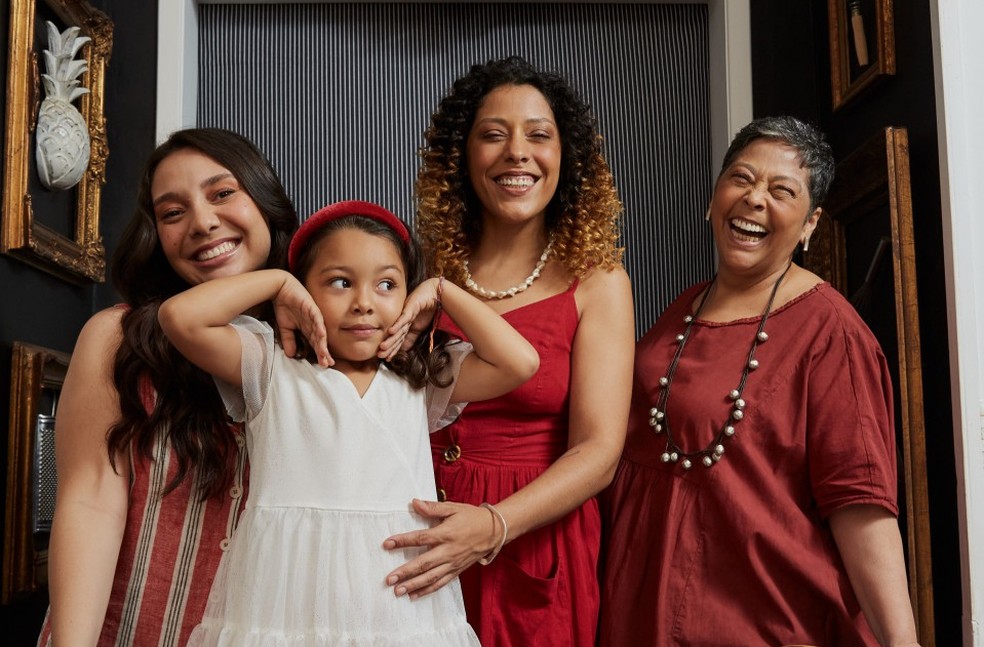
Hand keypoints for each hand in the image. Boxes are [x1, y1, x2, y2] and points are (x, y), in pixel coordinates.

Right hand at [272, 276, 332, 366]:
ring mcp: (314, 316)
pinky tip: (322, 335)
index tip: (323, 365)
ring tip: (325, 354)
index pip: (316, 344)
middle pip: (320, 341)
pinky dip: (319, 326)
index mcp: (308, 329)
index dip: (320, 354)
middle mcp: (313, 324)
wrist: (281, 289)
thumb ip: (289, 340)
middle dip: (324, 352)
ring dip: (323, 343)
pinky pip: (317, 318)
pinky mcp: (311, 308)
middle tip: (328, 364)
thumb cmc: (284, 306)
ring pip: (320, 332)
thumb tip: (290, 355)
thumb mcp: (285, 328)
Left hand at [377, 278, 439, 360]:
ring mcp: (406, 314)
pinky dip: (397, 325)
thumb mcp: (419, 327)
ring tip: (383, 347)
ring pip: (397, 329)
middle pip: (395, 336)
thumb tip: (404, 349)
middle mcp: (403, 320)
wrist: (434, 294)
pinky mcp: (410, 308)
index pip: (398, 339)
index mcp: (405, 325)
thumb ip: (411, 338)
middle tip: (380, 355)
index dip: (393, 349)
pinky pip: (403, 318)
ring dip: (390, 339)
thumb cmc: (426, 308)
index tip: (387, 359)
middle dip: (388, 347)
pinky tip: (391, 331)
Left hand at [382, 498, 497, 597]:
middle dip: (405, 572)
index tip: (387, 544)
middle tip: (389, 579)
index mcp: (446, 533)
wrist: (494, 531)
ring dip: (414, 585)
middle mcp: (448, 551)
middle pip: (424, 563)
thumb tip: (414, 503)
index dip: (403, 541)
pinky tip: (414, 595)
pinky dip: (427, 590)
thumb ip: (433, 508)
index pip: (420, 538)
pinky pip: (441, 583)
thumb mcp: (453, 508)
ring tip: (398, 591)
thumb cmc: (472, 517)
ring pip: (431, 577)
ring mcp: (453, 563)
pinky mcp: (457, 571)